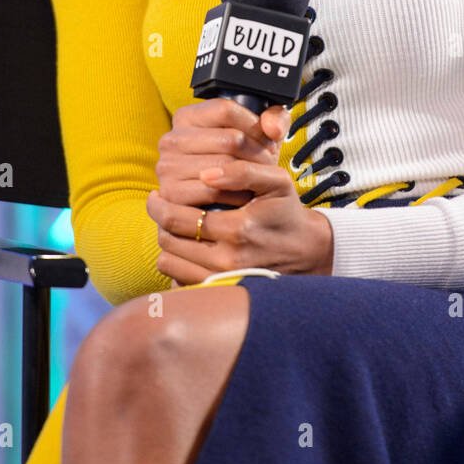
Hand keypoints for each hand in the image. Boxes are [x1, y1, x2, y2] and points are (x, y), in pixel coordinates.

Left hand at [146, 99, 333, 284]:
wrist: (305, 250)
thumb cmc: (285, 211)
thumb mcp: (276, 182)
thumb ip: (243, 171)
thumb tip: (205, 174)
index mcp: (237, 229)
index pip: (175, 217)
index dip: (158, 203)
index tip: (157, 193)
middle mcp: (227, 260)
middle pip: (167, 239)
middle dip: (158, 220)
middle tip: (160, 205)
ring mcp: (223, 281)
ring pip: (168, 262)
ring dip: (165, 241)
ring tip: (173, 225)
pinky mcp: (219, 292)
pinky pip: (178, 280)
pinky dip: (175, 262)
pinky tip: (185, 246)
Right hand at [154, 95, 285, 208]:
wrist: (222, 206)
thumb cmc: (240, 163)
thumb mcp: (258, 136)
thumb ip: (274, 119)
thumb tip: (273, 129)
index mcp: (186, 117)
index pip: (226, 109)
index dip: (254, 125)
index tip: (267, 141)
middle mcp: (171, 140)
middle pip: (230, 139)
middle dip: (257, 154)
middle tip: (267, 166)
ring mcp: (167, 167)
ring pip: (225, 166)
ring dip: (249, 176)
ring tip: (257, 180)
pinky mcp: (170, 195)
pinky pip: (214, 190)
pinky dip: (235, 194)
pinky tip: (243, 195)